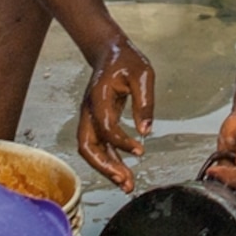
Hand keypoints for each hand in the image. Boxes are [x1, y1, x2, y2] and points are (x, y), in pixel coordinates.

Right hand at [77, 36, 156, 189]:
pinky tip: (124, 172)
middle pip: (88, 146)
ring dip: (107, 168)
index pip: (106, 127)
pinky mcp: (96, 121)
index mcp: (98, 97)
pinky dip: (110, 159)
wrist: (110, 51)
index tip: (140, 150)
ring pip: (91, 150)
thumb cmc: (126, 60)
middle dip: (105, 166)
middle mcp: (89, 111)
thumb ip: (144, 102)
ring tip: (126, 184)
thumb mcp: (143, 74)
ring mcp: (90, 117)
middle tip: (125, 181)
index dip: (121, 142)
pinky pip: (99, 145)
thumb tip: (146, 130)